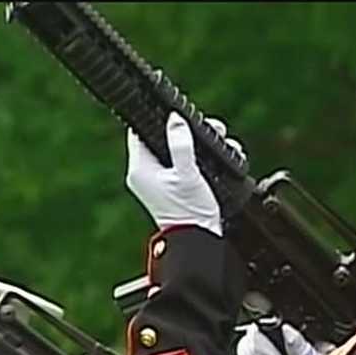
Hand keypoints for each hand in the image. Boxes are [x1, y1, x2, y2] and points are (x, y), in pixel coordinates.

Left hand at [125, 112, 243, 237]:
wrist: (199, 241)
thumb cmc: (191, 212)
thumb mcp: (188, 174)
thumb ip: (181, 145)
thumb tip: (175, 119)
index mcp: (140, 169)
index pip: (139, 132)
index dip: (157, 119)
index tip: (175, 113)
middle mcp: (144, 175)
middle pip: (160, 138)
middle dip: (185, 131)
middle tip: (206, 128)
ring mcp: (157, 182)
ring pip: (174, 150)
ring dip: (195, 144)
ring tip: (217, 140)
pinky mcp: (171, 188)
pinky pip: (181, 163)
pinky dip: (197, 158)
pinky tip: (215, 157)